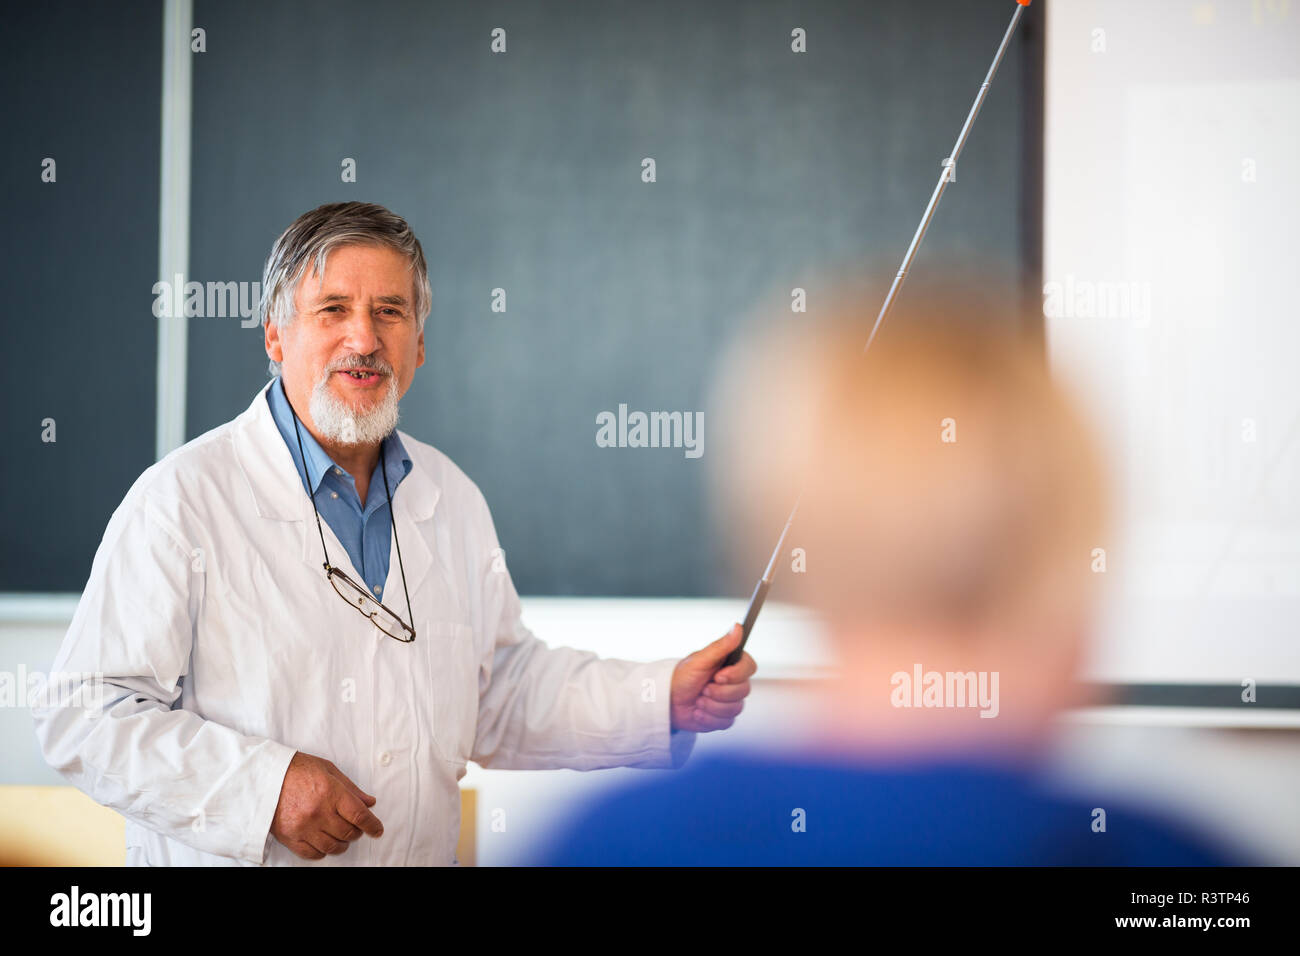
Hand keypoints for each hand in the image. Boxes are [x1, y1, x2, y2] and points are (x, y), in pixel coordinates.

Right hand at [270, 752, 384, 859]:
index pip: (359, 815)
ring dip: (342, 844)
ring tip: (342, 836)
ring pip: (332, 846)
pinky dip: (322, 851)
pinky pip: (312, 853)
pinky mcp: (290, 837)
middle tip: (356, 827)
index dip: (372, 825)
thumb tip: (369, 803)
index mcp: (331, 792)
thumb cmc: (297, 769)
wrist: (264, 776)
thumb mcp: (328, 770)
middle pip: (348, 833)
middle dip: (357, 832)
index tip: (377, 830)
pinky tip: (324, 842)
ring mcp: (303, 827)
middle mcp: (318, 812)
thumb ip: (351, 788)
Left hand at [669, 623, 755, 732]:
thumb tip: (738, 627)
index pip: (749, 667)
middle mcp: (733, 681)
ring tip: (698, 700)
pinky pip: (726, 722)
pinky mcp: (724, 717)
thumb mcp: (700, 660)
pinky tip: (698, 711)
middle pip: (744, 690)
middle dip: (719, 692)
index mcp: (730, 664)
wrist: (669, 701)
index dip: (736, 674)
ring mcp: (730, 700)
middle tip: (703, 689)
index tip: (718, 676)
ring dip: (712, 706)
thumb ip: (721, 646)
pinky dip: (708, 717)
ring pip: (735, 708)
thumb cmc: (682, 677)